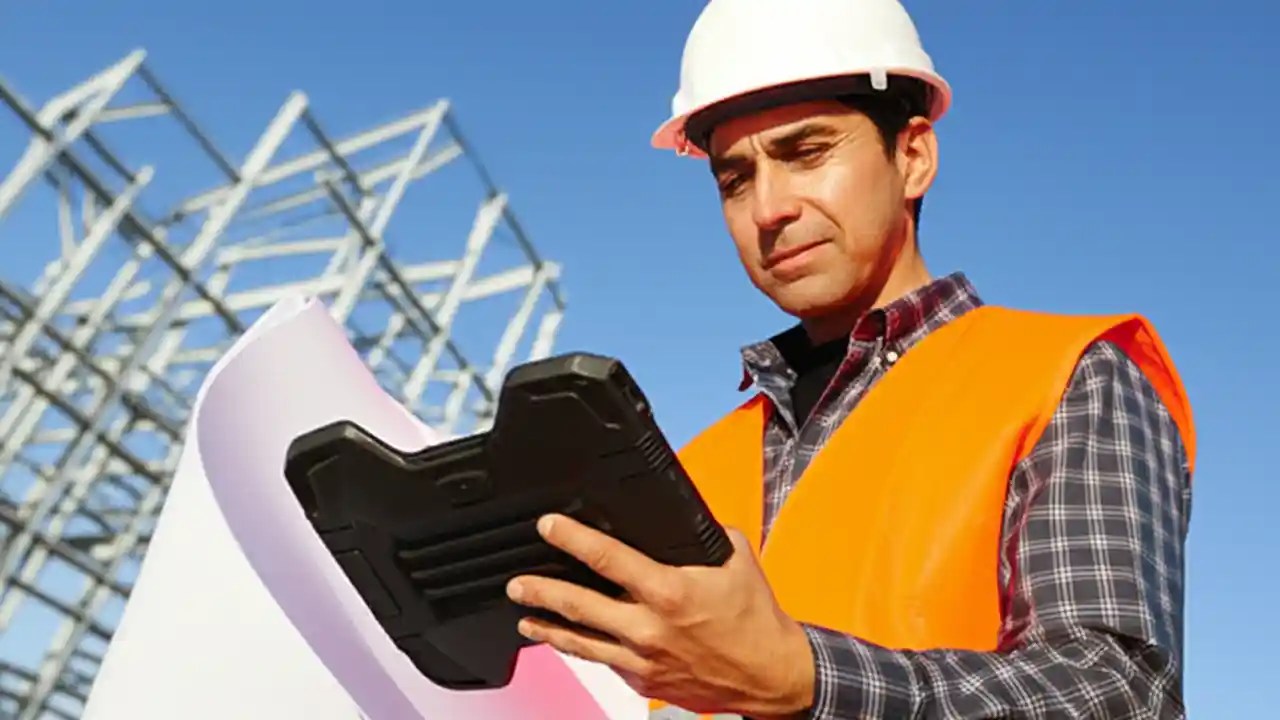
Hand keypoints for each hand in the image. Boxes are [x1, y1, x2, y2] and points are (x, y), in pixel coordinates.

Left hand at [505, 514, 814, 717]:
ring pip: (582, 643)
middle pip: (579, 606)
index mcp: (669, 592)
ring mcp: (643, 660)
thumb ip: (700, 534)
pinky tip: (568, 640)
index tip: (548, 526)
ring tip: (525, 618)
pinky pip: (605, 662)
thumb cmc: (755, 618)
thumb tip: (676, 515)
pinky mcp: (644, 682)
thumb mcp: (735, 558)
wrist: (770, 676)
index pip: (607, 558)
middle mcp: (649, 629)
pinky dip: (584, 649)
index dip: (572, 538)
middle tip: (516, 583)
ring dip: (549, 628)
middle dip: (541, 592)